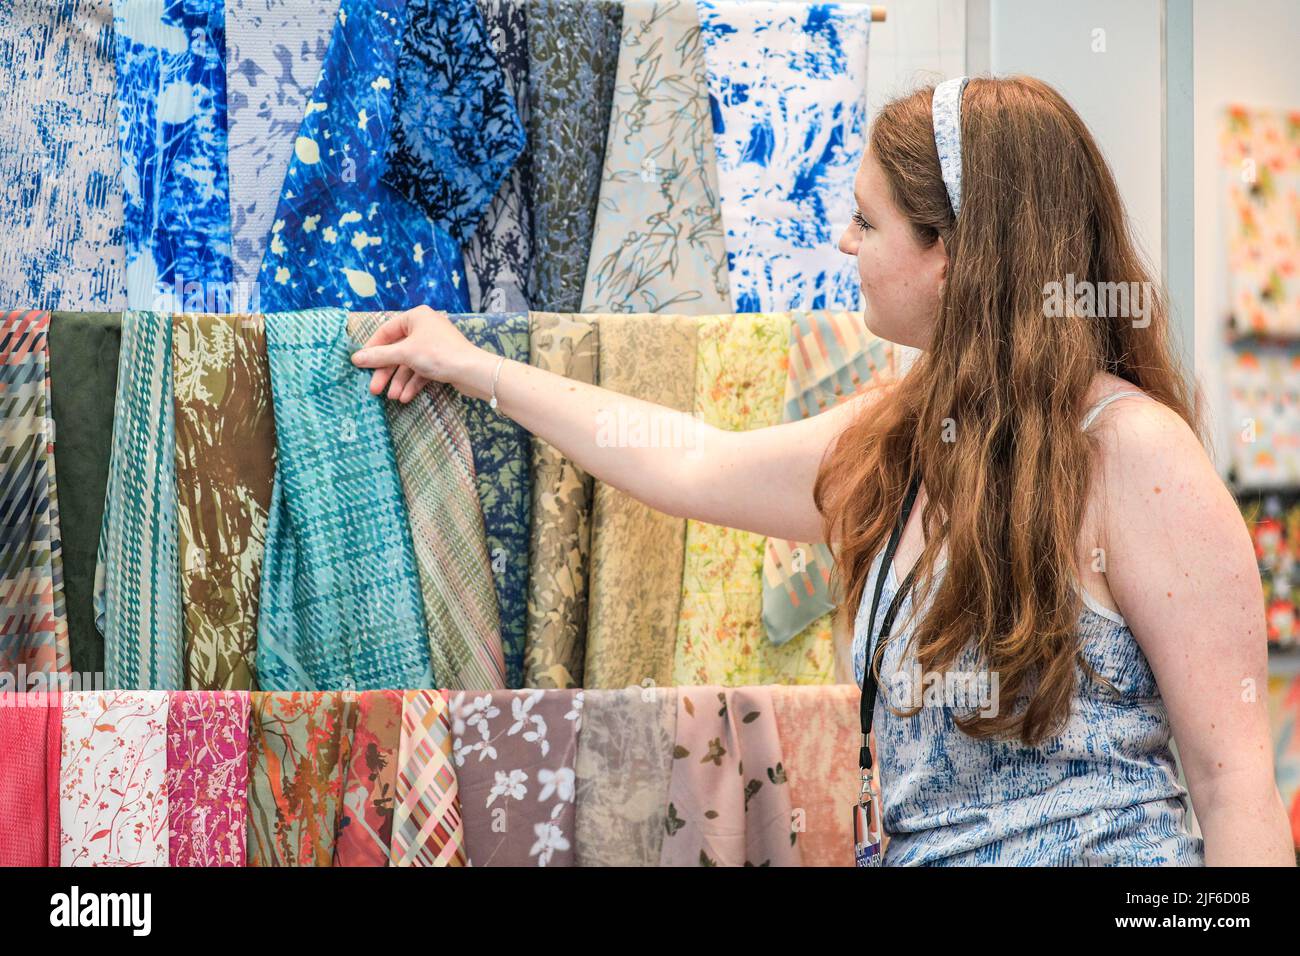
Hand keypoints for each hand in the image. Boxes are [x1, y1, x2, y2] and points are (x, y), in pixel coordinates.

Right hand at [349, 305, 492, 402]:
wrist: (472, 371)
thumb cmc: (438, 355)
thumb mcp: (404, 354)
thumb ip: (379, 356)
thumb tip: (355, 358)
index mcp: (416, 317)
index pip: (386, 331)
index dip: (372, 349)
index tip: (360, 364)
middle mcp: (424, 328)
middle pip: (397, 351)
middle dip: (386, 372)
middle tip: (374, 389)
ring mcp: (433, 345)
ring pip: (409, 364)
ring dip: (399, 381)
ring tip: (392, 397)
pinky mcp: (441, 361)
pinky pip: (421, 371)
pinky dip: (412, 384)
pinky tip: (405, 397)